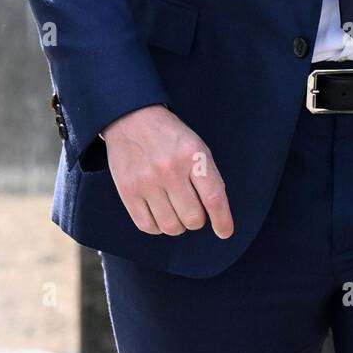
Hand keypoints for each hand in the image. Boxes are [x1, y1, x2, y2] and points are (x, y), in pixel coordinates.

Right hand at [101, 104, 233, 239]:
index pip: (214, 197)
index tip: (225, 232)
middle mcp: (170, 169)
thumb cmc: (170, 137)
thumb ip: (207, 176)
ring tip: (175, 210)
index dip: (222, 221)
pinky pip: (148, 226)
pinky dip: (157, 227)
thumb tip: (217, 212)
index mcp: (193, 155)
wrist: (132, 120)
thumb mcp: (196, 146)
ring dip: (178, 225)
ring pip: (171, 227)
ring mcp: (147, 181)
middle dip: (197, 220)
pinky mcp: (128, 191)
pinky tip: (159, 214)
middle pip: (193, 218)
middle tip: (192, 209)